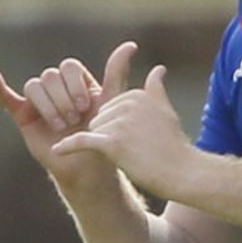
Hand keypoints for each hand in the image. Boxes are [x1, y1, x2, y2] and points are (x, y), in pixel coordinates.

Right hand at [0, 42, 138, 188]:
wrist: (88, 168)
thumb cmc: (102, 136)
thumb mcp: (112, 102)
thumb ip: (117, 73)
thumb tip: (131, 45)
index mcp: (76, 81)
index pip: (68, 67)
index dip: (74, 84)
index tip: (86, 106)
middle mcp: (56, 87)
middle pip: (50, 76)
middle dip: (63, 98)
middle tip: (74, 119)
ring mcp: (39, 101)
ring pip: (34, 86)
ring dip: (48, 105)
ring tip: (61, 125)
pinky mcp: (24, 115)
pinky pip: (7, 98)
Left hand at [50, 64, 193, 201]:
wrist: (184, 173)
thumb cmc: (174, 147)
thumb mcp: (166, 112)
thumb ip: (156, 89)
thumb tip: (158, 69)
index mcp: (136, 95)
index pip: (109, 109)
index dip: (117, 127)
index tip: (138, 140)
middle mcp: (128, 104)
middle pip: (98, 119)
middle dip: (108, 136)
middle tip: (135, 150)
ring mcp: (120, 123)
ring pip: (93, 132)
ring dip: (104, 148)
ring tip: (130, 157)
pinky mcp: (113, 142)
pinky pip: (83, 142)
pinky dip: (69, 147)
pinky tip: (57, 150)